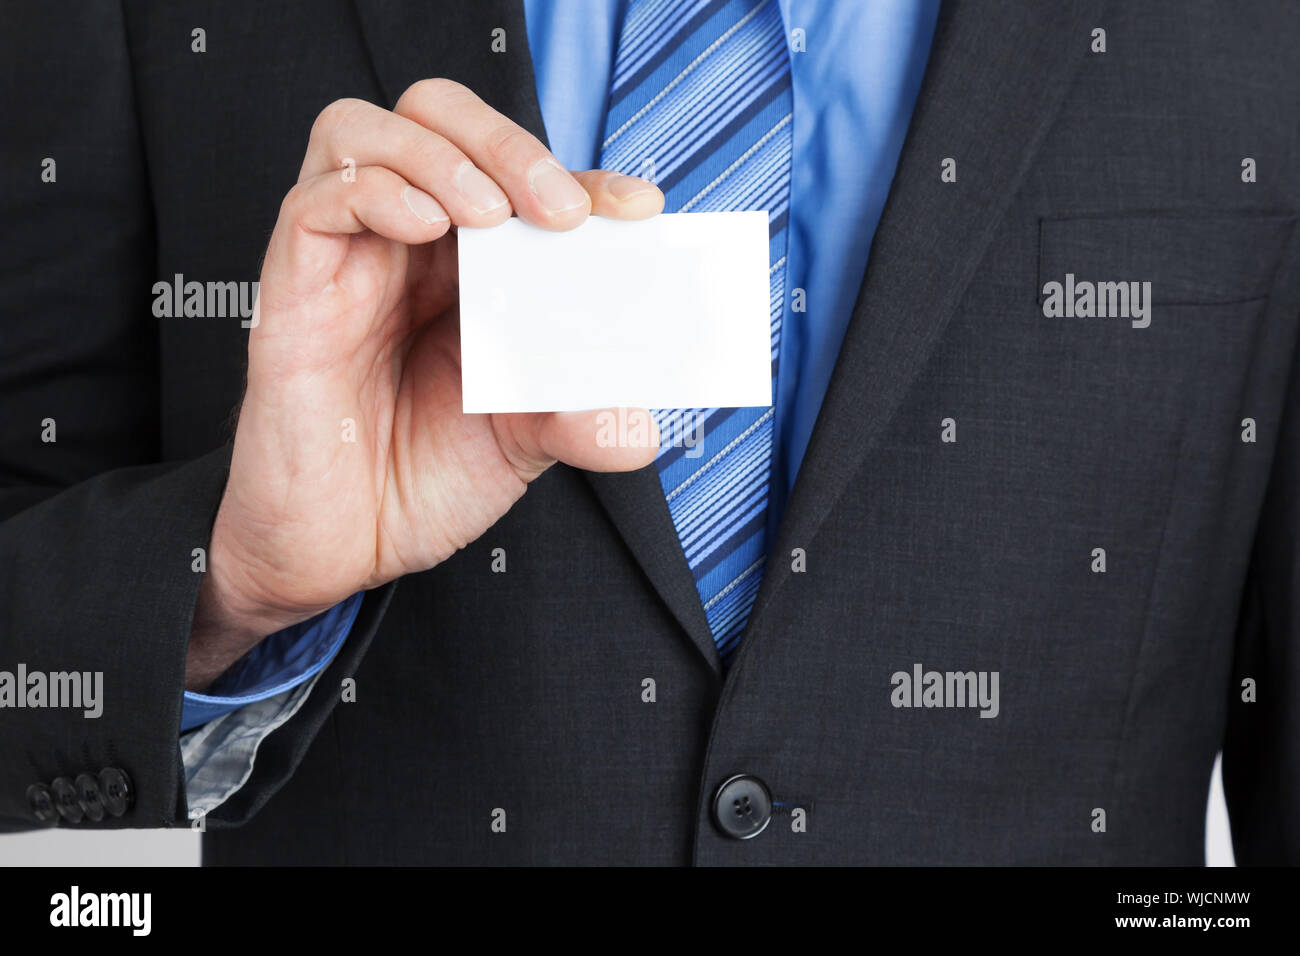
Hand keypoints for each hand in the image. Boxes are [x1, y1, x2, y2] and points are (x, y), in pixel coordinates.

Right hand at [187, 79, 662, 689]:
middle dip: (507, 143)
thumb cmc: (418, 481)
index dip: (582, 178)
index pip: (521, 179)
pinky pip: (316, 199)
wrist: (340, 548)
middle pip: (439, 118)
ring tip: (489, 216)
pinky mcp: (295, 285)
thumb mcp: (520, 445)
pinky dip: (373, 192)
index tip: (638, 210)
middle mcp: (409, 247)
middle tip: (558, 209)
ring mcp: (349, 259)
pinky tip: (422, 229)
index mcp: (471, 268)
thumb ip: (574, 421)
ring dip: (440, 154)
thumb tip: (637, 429)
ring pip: (366, 132)